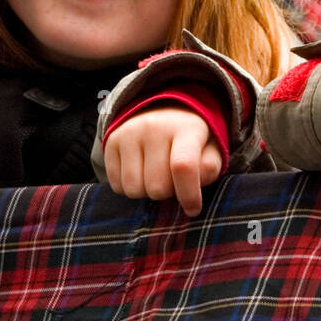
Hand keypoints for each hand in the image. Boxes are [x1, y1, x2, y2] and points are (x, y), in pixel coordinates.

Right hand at [104, 107, 222, 217]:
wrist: (161, 111)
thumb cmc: (190, 140)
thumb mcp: (210, 150)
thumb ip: (209, 169)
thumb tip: (195, 186)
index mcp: (185, 128)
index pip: (183, 167)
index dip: (188, 195)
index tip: (193, 209)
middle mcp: (154, 127)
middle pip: (157, 187)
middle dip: (167, 193)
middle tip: (172, 181)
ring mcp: (129, 133)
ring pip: (134, 190)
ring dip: (147, 193)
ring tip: (156, 177)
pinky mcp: (111, 142)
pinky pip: (117, 186)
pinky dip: (129, 188)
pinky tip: (140, 173)